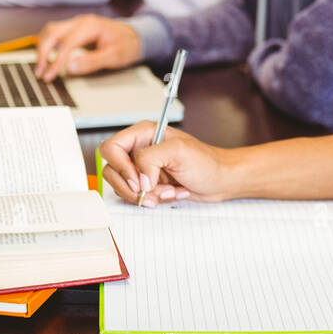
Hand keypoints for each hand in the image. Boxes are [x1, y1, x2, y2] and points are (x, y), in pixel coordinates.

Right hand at [35, 14, 140, 79]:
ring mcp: (76, 23)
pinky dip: (47, 45)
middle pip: (52, 32)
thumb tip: (70, 68)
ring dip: (42, 48)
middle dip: (43, 53)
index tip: (49, 76)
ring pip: (50, 31)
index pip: (67, 43)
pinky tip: (46, 58)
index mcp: (91, 26)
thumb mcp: (114, 56)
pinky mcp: (74, 28)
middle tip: (40, 73)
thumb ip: (92, 62)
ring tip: (40, 68)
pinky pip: (55, 33)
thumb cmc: (126, 45)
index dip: (56, 61)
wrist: (134, 36)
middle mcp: (81, 21)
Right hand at [98, 123, 233, 204]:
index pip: (112, 148)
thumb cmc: (207, 161)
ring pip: (122, 186)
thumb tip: (138, 177)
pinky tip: (171, 193)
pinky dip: (152, 199)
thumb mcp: (179, 152)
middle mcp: (140, 150)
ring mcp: (142, 169)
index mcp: (144, 134)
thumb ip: (151, 159)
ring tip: (167, 191)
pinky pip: (135, 196)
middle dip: (132, 186)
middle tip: (150, 190)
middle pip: (112, 170)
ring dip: (145, 195)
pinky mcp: (148, 184)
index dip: (120, 166)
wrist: (220, 180)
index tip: (138, 179)